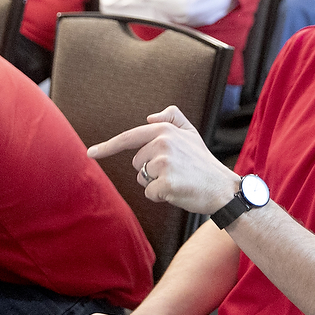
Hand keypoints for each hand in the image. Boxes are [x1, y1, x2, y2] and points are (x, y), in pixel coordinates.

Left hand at [87, 106, 238, 213]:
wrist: (223, 189)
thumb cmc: (203, 163)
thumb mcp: (191, 134)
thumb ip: (173, 118)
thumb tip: (149, 118)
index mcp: (165, 130)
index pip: (128, 137)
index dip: (107, 146)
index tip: (91, 153)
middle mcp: (162, 143)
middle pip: (136, 163)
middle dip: (150, 171)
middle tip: (175, 171)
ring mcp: (164, 163)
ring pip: (142, 179)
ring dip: (156, 184)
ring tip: (178, 180)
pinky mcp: (166, 183)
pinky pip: (150, 193)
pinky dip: (161, 196)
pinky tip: (178, 191)